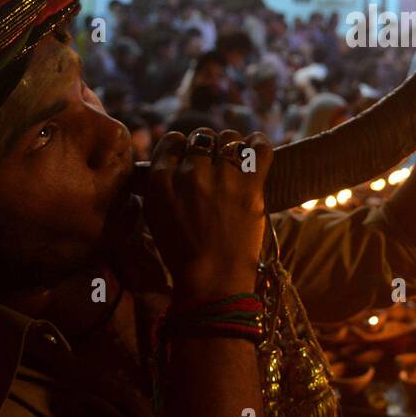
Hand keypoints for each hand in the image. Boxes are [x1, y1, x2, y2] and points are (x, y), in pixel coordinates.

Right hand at [143, 128, 272, 303]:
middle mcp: (191, 173)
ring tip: (234, 161)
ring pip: (229, 138)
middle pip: (202, 136)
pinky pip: (259, 148)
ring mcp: (222, 178)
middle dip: (208, 147)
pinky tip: (255, 148)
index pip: (173, 140)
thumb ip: (161, 184)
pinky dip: (259, 143)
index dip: (182, 146)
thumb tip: (173, 161)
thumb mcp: (156, 216)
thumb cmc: (183, 253)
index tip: (189, 156)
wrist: (213, 280)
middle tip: (214, 164)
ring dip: (232, 146)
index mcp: (161, 181)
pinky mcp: (251, 186)